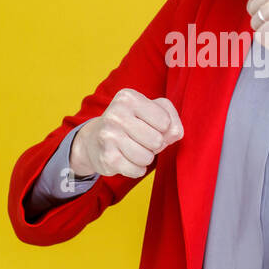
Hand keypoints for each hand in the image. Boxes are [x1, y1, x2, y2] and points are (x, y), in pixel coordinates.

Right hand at [69, 89, 183, 178]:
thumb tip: (174, 134)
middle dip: (154, 145)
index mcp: (128, 97)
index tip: (148, 125)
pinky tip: (126, 159)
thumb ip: (173, 120)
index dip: (163, 129)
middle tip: (140, 139)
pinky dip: (136, 169)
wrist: (94, 140)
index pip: (165, 122)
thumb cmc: (132, 124)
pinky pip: (137, 170)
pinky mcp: (106, 157)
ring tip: (133, 148)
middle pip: (157, 141)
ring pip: (147, 158)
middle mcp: (115, 113)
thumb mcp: (154, 112)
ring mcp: (108, 136)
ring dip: (146, 158)